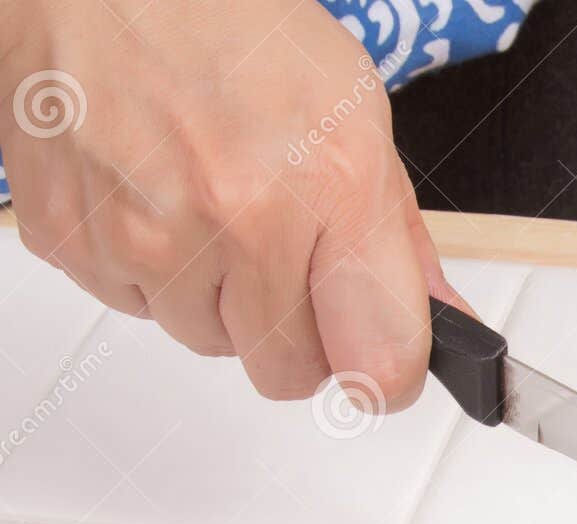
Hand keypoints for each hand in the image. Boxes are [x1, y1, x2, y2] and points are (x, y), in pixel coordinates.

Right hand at [0, 0, 459, 407]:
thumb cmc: (229, 29)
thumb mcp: (354, 114)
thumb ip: (399, 237)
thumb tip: (442, 318)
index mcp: (329, 185)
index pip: (378, 361)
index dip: (385, 375)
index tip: (383, 364)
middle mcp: (239, 219)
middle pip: (288, 371)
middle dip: (299, 336)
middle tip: (291, 263)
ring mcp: (148, 237)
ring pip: (210, 343)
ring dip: (222, 301)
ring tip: (216, 209)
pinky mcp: (74, 243)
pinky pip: (138, 310)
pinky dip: (155, 274)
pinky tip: (162, 201)